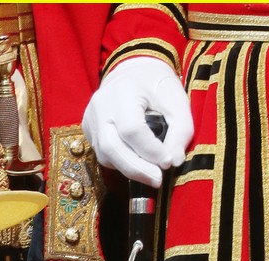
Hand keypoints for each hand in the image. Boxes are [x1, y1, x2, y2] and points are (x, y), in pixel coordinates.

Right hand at [82, 57, 193, 188]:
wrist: (132, 71)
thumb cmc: (157, 86)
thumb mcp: (177, 101)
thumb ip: (181, 130)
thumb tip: (174, 161)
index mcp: (124, 91)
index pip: (132, 129)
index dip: (150, 151)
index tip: (168, 163)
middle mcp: (101, 105)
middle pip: (112, 148)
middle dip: (136, 169)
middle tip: (157, 180)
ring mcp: (90, 118)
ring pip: (105, 155)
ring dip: (129, 169)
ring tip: (150, 173)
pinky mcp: (87, 128)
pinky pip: (102, 154)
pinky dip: (121, 162)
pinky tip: (136, 161)